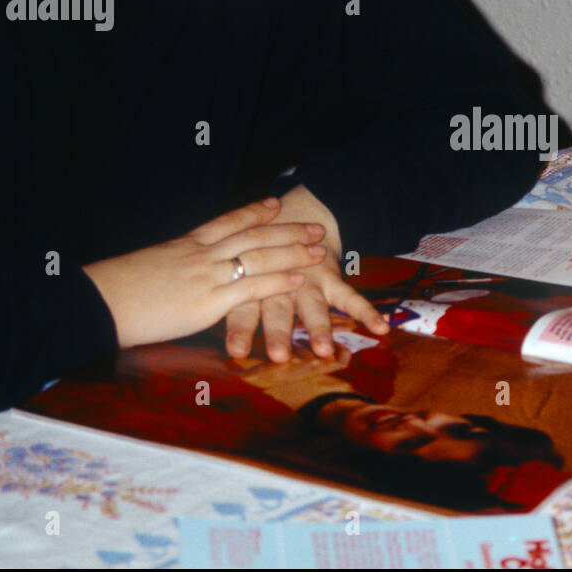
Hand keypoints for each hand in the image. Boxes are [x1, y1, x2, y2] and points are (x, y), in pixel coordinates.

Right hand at [83, 198, 327, 348]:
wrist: (97, 303)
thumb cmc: (114, 291)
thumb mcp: (147, 270)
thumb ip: (170, 268)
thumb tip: (176, 275)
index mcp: (184, 244)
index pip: (227, 221)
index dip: (254, 212)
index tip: (276, 204)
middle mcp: (200, 254)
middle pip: (253, 234)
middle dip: (287, 230)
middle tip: (315, 225)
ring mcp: (206, 276)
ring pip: (260, 256)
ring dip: (293, 251)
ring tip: (319, 248)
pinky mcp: (208, 302)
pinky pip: (252, 286)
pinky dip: (280, 281)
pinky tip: (300, 279)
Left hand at [224, 187, 387, 361]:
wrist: (295, 215)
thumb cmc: (257, 253)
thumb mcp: (236, 268)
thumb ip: (221, 297)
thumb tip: (189, 327)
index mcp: (250, 284)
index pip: (241, 308)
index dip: (239, 328)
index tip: (236, 352)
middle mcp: (278, 284)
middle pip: (277, 309)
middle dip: (278, 332)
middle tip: (279, 356)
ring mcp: (308, 279)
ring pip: (312, 305)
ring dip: (319, 326)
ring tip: (324, 350)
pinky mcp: (331, 276)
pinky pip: (350, 296)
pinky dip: (366, 311)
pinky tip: (381, 327)